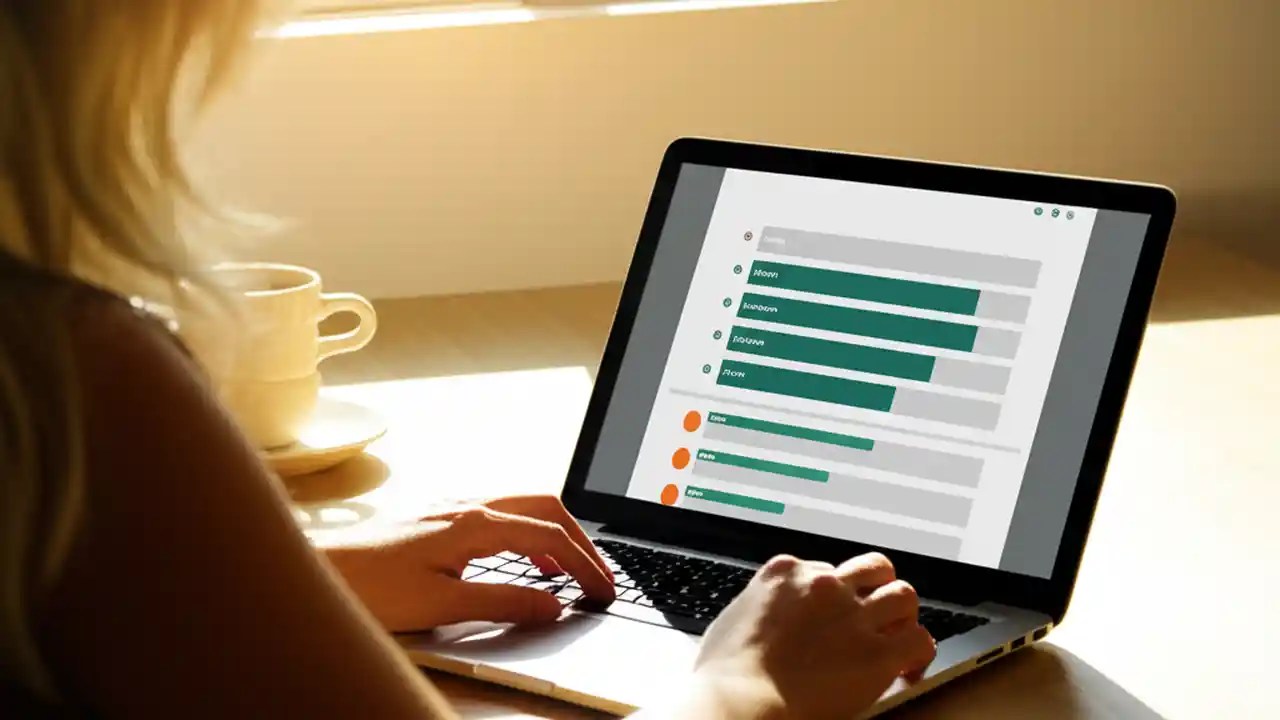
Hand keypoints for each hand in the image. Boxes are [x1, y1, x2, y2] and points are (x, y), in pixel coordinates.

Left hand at [322, 495, 614, 631]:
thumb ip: (503, 601)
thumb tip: (552, 604)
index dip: (585, 564)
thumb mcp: (443, 604)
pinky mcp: (441, 518)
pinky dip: (529, 534)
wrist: (320, 571)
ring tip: (574, 571)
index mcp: (474, 523)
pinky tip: (526, 561)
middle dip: (581, 541)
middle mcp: (468, 506)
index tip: (603, 591)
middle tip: (601, 577)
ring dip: (556, 534)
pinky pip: (502, 515)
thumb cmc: (371, 586)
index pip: (549, 535)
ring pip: (524, 507)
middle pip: (545, 508)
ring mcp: (453, 508)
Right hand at [691, 553, 934, 719]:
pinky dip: (918, 653)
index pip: (825, 568)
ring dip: (902, 616)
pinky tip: (908, 669)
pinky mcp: (877, 653)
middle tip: (876, 615)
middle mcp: (825, 585)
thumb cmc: (724, 674)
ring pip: (902, 596)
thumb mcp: (733, 619)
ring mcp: (854, 615)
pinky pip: (919, 639)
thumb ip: (761, 607)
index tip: (832, 614)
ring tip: (898, 636)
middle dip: (877, 589)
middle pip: (872, 569)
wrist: (741, 701)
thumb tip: (766, 619)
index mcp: (785, 572)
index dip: (834, 593)